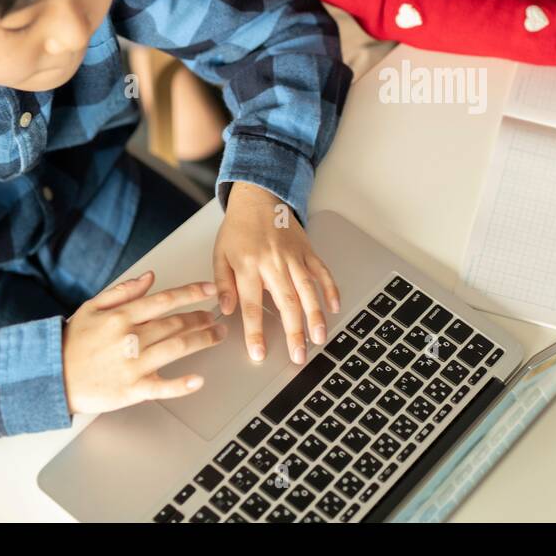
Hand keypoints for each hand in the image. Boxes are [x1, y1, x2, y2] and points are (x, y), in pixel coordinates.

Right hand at [63, 272, 224, 415]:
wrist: (50, 376)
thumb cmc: (72, 342)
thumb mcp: (92, 307)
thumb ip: (123, 291)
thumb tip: (149, 277)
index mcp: (121, 316)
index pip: (165, 300)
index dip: (192, 293)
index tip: (209, 290)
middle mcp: (131, 338)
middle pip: (176, 324)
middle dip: (201, 319)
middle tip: (215, 317)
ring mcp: (133, 365)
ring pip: (177, 348)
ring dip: (203, 340)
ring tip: (217, 336)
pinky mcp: (131, 389)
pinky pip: (162, 387)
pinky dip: (182, 384)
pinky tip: (198, 380)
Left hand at [212, 181, 340, 364]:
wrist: (258, 198)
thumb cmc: (238, 228)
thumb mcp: (220, 254)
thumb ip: (223, 283)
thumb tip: (226, 310)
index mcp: (248, 266)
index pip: (252, 306)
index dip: (255, 332)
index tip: (259, 354)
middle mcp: (273, 263)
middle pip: (286, 303)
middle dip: (294, 332)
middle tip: (299, 356)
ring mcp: (294, 257)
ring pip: (307, 291)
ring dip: (315, 316)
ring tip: (320, 338)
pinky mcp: (308, 251)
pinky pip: (322, 272)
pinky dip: (330, 289)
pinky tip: (334, 307)